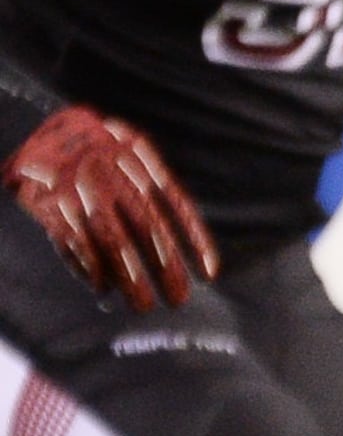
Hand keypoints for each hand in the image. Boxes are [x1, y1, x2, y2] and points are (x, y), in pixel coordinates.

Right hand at [8, 107, 217, 310]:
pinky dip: (94, 271)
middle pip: (149, 231)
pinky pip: (80, 247)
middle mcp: (113, 175)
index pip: (177, 205)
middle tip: (178, 300)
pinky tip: (105, 289)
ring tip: (145, 305)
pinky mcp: (54, 207)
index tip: (210, 274)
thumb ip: (154, 189)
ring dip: (132, 281)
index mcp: (139, 159)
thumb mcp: (130, 154)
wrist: (39, 131)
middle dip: (167, 270)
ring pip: (115, 245)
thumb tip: (178, 248)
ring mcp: (82, 192)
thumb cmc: (96, 151)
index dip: (197, 242)